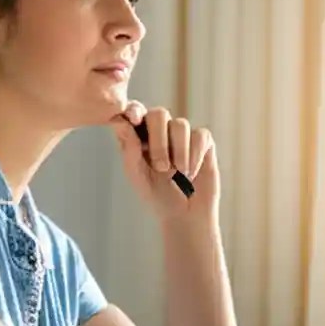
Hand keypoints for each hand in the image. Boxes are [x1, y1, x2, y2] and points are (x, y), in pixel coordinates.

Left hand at [110, 101, 219, 223]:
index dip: (133, 109)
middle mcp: (161, 131)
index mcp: (140, 136)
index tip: (134, 117)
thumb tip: (121, 121)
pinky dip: (194, 155)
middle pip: (159, 113)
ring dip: (178, 151)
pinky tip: (191, 173)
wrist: (185, 216)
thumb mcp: (137, 175)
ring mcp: (182, 135)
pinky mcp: (203, 141)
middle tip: (162, 167)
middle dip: (159, 140)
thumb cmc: (157, 196)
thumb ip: (129, 149)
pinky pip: (200, 136)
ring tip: (177, 173)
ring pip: (180, 124)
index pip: (135, 112)